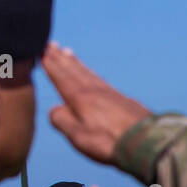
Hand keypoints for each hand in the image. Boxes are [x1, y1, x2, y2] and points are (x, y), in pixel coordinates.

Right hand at [42, 43, 151, 164]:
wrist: (146, 142)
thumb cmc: (109, 142)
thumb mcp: (78, 136)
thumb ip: (62, 120)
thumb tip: (55, 109)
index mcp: (80, 98)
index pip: (60, 76)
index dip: (50, 64)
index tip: (39, 50)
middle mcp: (94, 90)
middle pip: (74, 70)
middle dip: (60, 58)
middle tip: (51, 44)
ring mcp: (111, 93)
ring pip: (88, 73)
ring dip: (76, 63)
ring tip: (68, 53)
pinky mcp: (124, 100)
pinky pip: (101, 80)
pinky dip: (92, 73)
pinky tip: (93, 76)